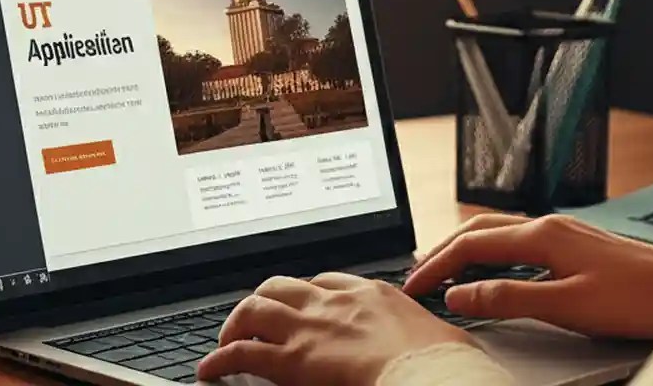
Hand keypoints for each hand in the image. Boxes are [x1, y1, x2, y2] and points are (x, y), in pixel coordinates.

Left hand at [198, 271, 472, 384]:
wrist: (430, 373)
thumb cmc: (442, 362)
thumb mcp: (439, 334)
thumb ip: (424, 333)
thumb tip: (439, 345)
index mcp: (372, 293)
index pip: (328, 281)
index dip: (308, 292)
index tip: (302, 305)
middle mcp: (335, 302)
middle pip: (283, 286)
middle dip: (264, 299)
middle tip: (255, 319)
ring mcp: (312, 328)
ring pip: (255, 309)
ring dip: (235, 323)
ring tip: (227, 339)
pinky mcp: (293, 360)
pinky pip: (243, 353)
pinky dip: (220, 359)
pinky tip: (211, 369)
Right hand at [404, 213, 652, 339]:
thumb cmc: (640, 297)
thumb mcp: (567, 306)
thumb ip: (510, 298)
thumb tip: (461, 294)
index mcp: (544, 235)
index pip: (471, 244)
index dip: (436, 266)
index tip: (413, 287)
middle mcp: (551, 225)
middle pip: (480, 231)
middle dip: (443, 252)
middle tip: (418, 278)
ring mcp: (566, 233)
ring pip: (500, 234)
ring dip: (467, 251)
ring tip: (445, 274)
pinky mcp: (579, 245)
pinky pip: (520, 242)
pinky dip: (493, 255)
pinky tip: (495, 273)